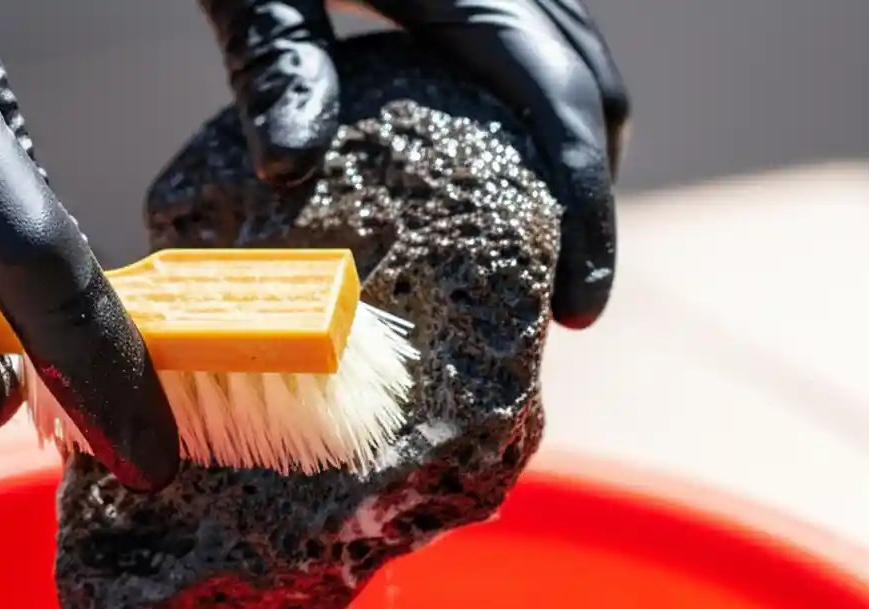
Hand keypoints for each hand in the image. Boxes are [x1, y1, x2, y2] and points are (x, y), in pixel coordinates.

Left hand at [199, 0, 628, 328]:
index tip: (581, 308)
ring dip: (574, 155)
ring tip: (540, 245)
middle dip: (591, 198)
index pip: (559, 101)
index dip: (586, 212)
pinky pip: (539, 39)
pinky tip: (499, 162)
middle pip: (593, 87)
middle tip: (563, 296)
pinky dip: (540, 111)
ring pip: (577, 61)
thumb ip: (275, 57)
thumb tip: (290, 168)